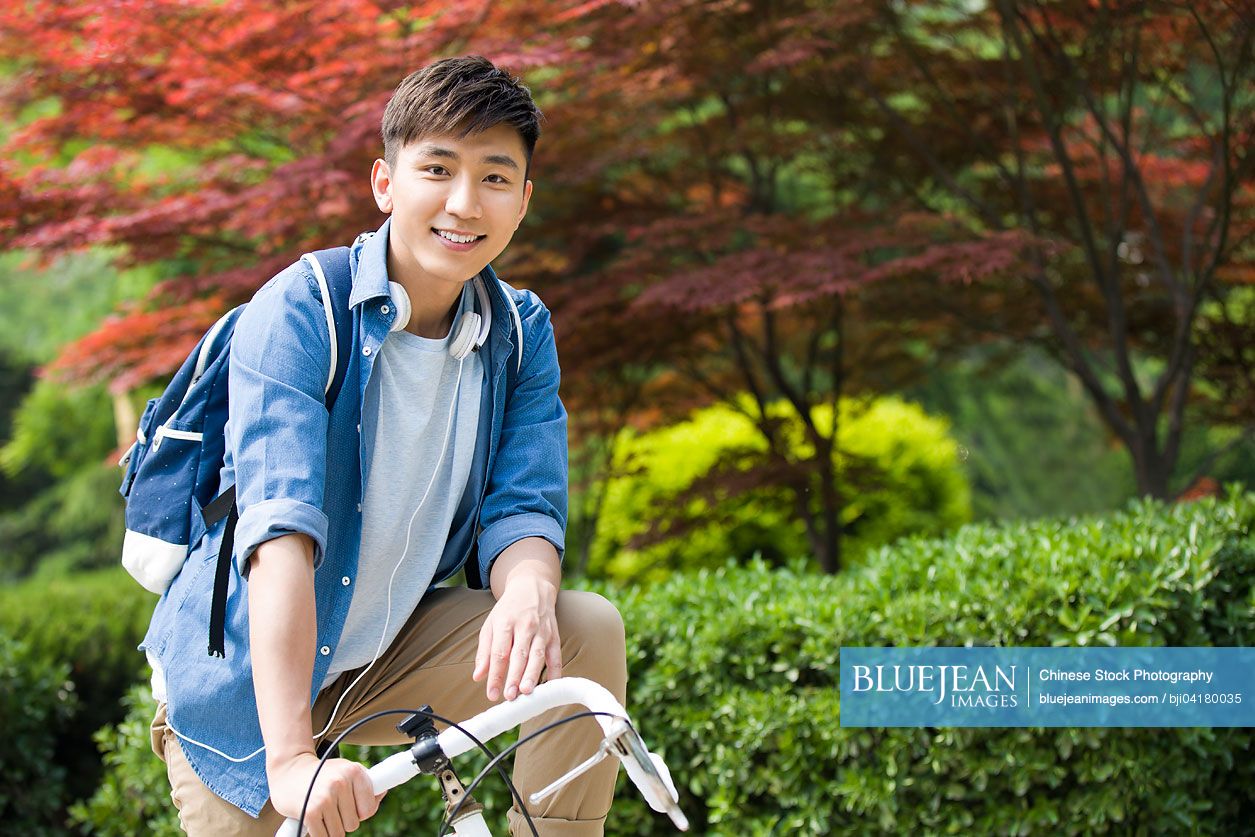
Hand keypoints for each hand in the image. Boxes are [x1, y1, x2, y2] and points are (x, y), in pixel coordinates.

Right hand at [268, 752, 383, 836]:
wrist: (288, 770)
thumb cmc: (321, 774)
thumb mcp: (345, 770)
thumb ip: (364, 784)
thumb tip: (382, 793)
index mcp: (354, 771)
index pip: (369, 809)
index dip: (359, 813)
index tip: (350, 807)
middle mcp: (341, 782)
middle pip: (354, 824)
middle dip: (342, 821)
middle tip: (331, 808)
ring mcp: (325, 797)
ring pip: (339, 833)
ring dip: (330, 828)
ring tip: (322, 811)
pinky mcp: (311, 812)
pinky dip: (319, 833)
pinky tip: (313, 819)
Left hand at [473, 572, 561, 701]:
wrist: (532, 587)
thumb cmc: (508, 610)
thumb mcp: (491, 624)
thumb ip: (484, 652)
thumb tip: (478, 676)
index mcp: (505, 623)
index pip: (499, 653)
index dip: (495, 675)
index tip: (492, 694)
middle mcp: (524, 626)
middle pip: (519, 655)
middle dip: (514, 677)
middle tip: (509, 696)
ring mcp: (542, 630)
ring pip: (538, 655)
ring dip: (532, 675)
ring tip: (527, 692)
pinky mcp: (555, 635)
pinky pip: (556, 655)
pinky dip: (555, 671)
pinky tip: (550, 686)